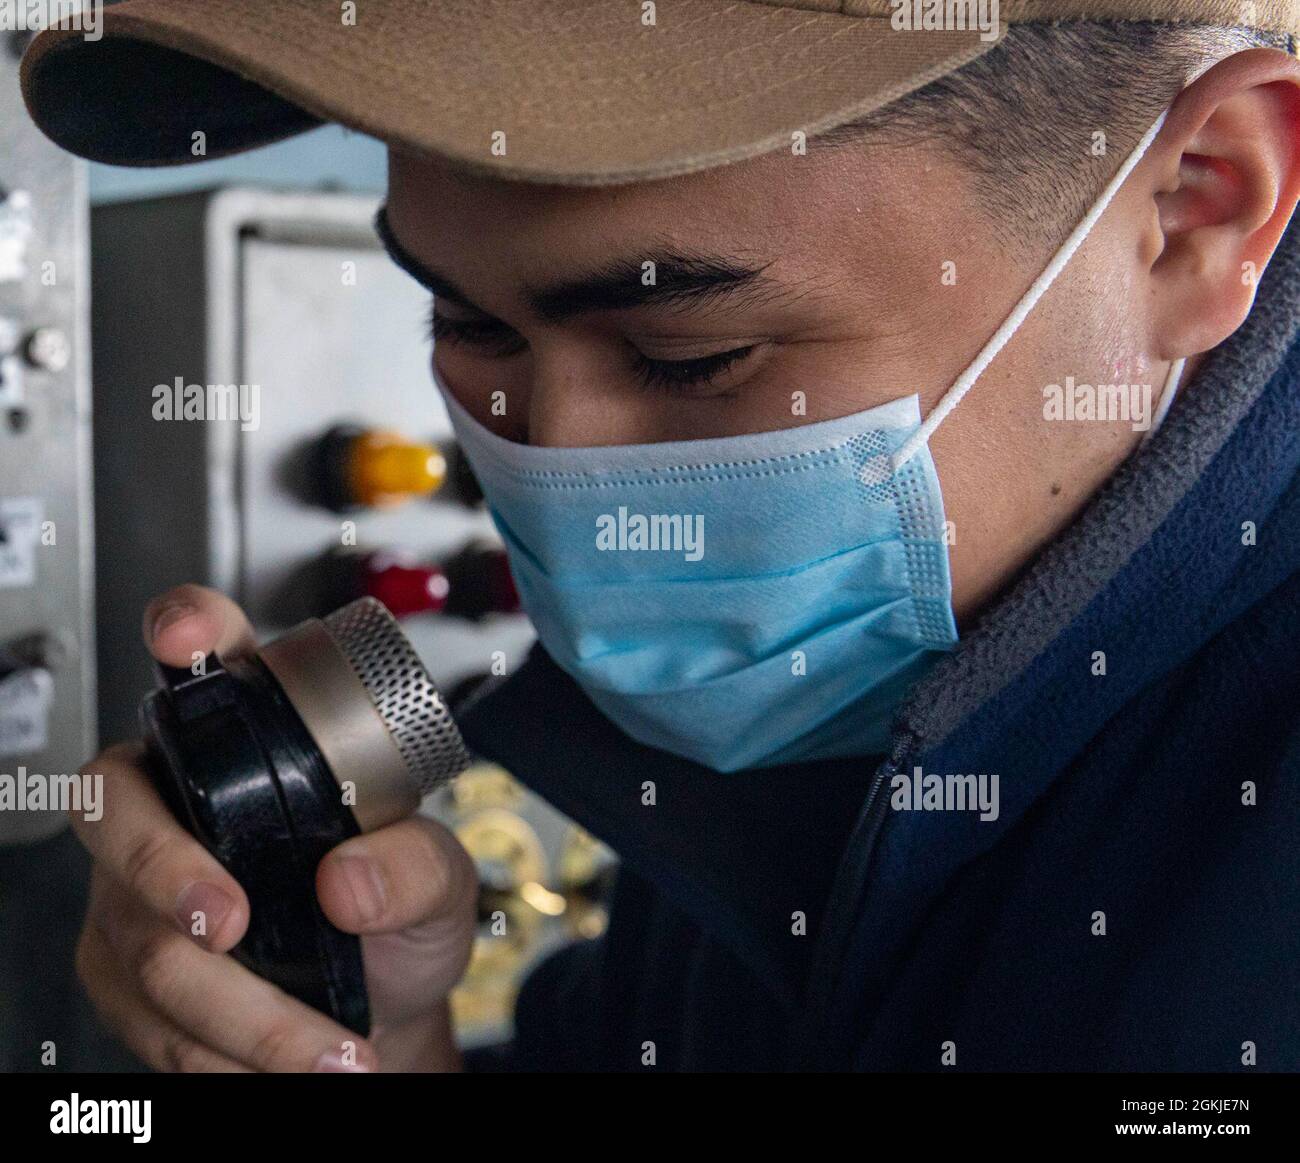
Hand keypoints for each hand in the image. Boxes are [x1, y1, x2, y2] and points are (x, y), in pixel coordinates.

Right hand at [72, 584, 476, 1071]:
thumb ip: (417, 864)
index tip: (190, 635)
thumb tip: (349, 882)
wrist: (379, 1011)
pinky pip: (149, 1019)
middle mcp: (179, 800)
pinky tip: (285, 1063)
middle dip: (165, 872)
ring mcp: (135, 888)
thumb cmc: (396, 916)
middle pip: (115, 806)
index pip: (208, 663)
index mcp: (254, 746)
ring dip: (241, 1013)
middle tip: (234, 923)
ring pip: (146, 941)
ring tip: (329, 1051)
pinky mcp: (121, 967)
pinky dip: (224, 1055)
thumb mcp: (439, 881)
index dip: (186, 630)